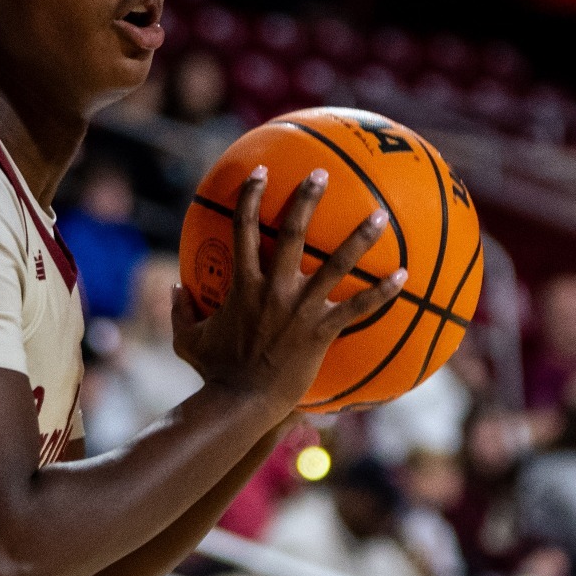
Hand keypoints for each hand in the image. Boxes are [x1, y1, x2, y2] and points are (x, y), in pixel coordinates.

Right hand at [172, 168, 405, 420]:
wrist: (241, 403)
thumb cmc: (214, 373)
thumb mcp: (187, 340)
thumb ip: (179, 311)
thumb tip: (172, 290)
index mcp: (242, 285)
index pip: (244, 229)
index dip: (250, 197)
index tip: (260, 172)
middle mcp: (274, 289)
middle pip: (293, 233)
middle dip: (306, 199)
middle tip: (321, 173)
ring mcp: (301, 309)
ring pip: (337, 264)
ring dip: (360, 237)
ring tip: (381, 215)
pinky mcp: (321, 331)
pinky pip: (358, 308)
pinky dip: (382, 292)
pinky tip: (404, 275)